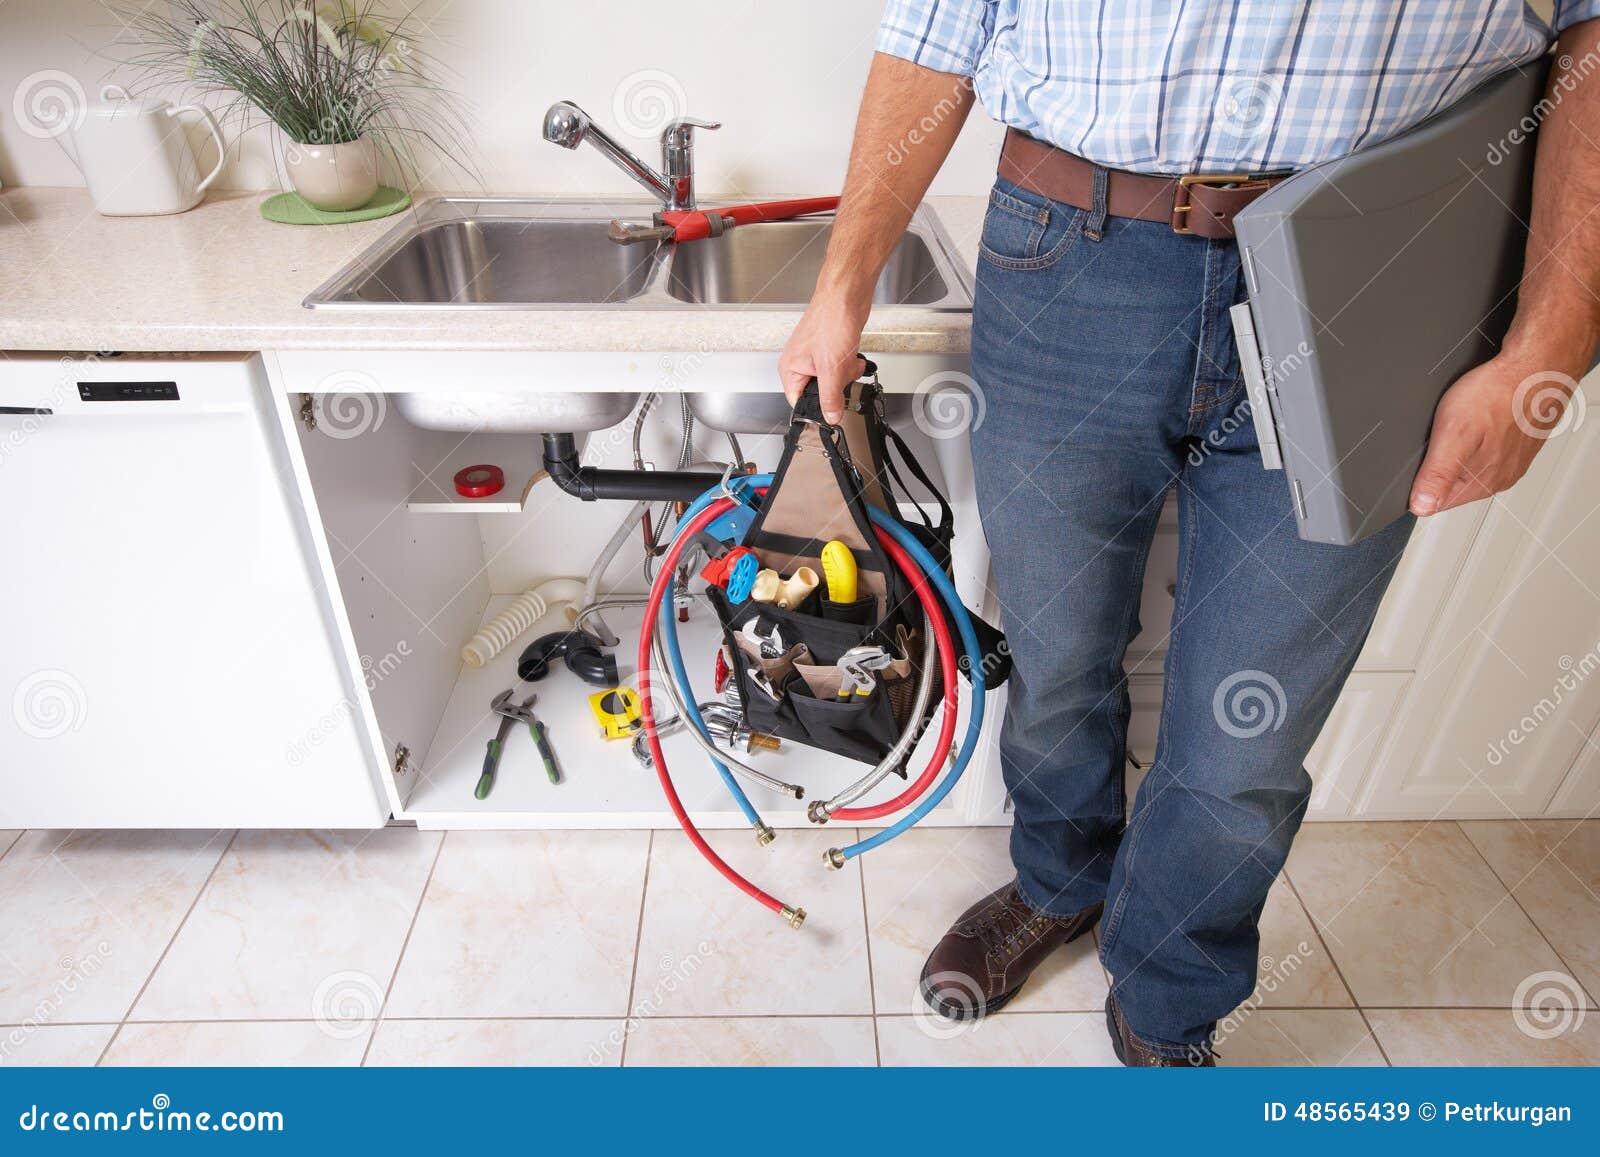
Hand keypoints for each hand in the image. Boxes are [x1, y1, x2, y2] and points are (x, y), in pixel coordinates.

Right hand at [778, 293, 868, 422]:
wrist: (847, 296)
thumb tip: (831, 418)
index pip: (799, 403)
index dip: (816, 408)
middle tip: (841, 373)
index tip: (831, 410)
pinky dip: (850, 363)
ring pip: (833, 380)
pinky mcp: (830, 350)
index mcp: (790, 369)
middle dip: (836, 385)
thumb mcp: (831, 368)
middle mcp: (800, 363)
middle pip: (819, 392)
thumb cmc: (831, 320)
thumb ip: (830, 398)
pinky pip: (841, 367)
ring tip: (848, 359)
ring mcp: (816, 356)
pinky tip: (853, 354)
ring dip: (846, 373)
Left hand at [1409, 354, 1578, 515]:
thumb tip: (1421, 506)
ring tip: (1465, 421)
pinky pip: (1485, 445)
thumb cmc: (1499, 394)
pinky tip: (1479, 415)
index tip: (1423, 455)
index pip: (1435, 501)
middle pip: (1450, 482)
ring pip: (1467, 462)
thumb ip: (1436, 475)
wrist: (1538, 365)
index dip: (1418, 480)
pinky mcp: (1518, 442)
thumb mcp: (1453, 435)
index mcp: (1483, 483)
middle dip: (1437, 460)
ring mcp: (1512, 459)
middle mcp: (1501, 477)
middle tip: (1445, 431)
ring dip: (1458, 444)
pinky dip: (1477, 431)